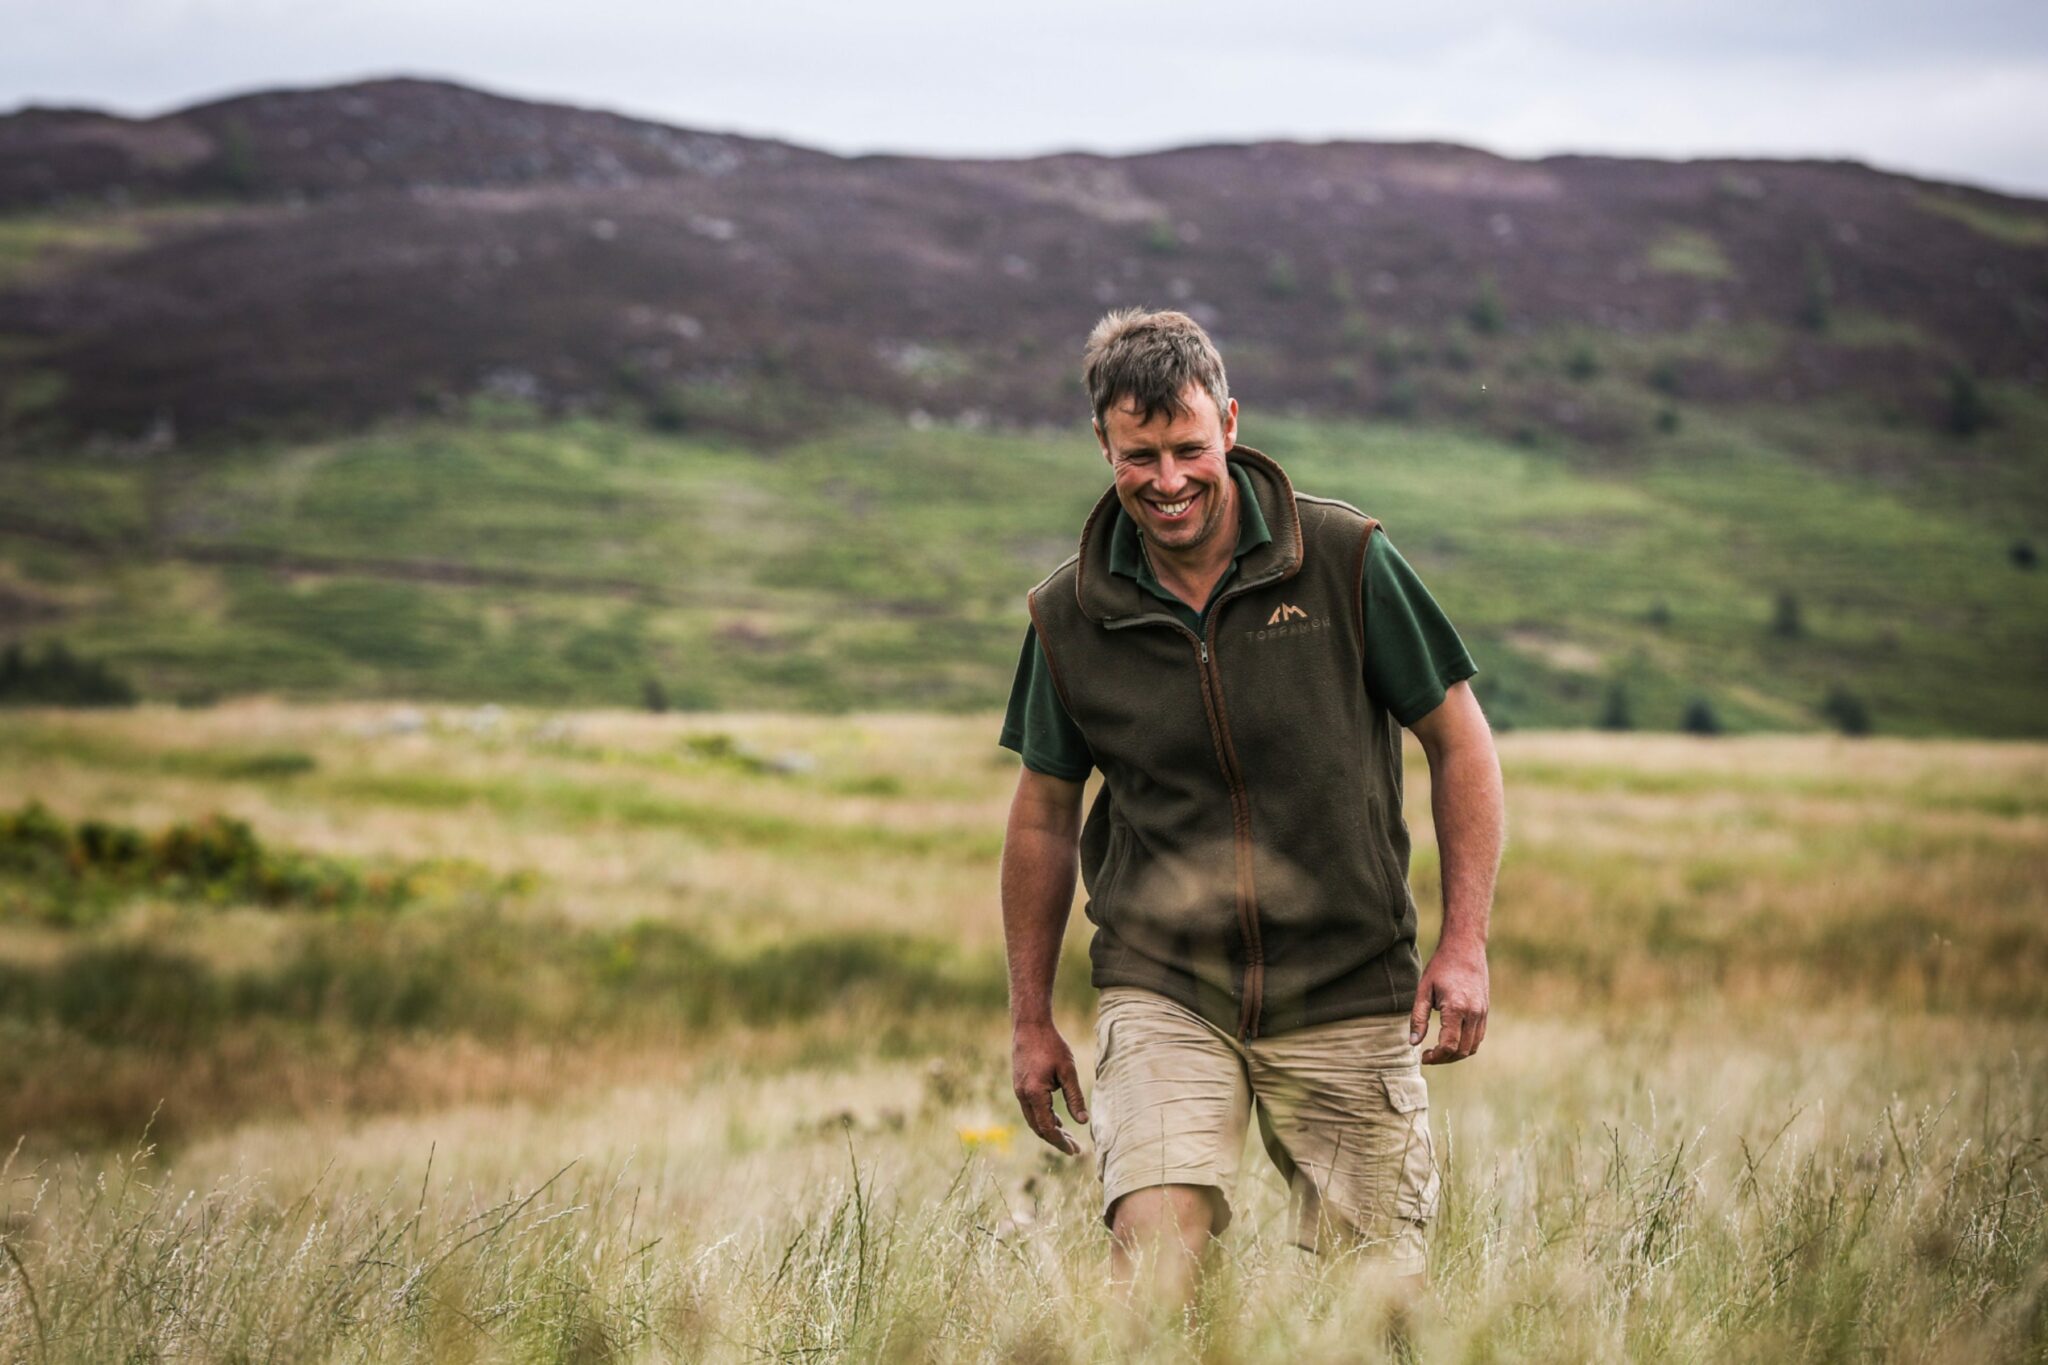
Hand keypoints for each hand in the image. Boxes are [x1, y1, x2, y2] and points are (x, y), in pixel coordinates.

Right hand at [1011, 1020, 1088, 1153]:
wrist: (1030, 1025)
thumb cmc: (1051, 1045)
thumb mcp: (1068, 1071)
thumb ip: (1075, 1097)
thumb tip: (1083, 1122)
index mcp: (1034, 1094)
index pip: (1047, 1127)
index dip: (1061, 1141)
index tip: (1075, 1151)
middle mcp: (1023, 1096)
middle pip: (1038, 1128)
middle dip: (1056, 1140)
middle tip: (1075, 1149)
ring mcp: (1019, 1091)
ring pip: (1034, 1120)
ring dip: (1050, 1129)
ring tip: (1069, 1137)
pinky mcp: (1021, 1086)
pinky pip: (1032, 1109)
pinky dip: (1044, 1118)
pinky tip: (1058, 1119)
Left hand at [1409, 939, 1488, 1064]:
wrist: (1465, 948)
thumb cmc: (1441, 967)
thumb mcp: (1423, 990)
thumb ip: (1418, 1018)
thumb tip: (1413, 1043)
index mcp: (1456, 1008)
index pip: (1449, 1046)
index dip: (1436, 1057)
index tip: (1424, 1057)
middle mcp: (1473, 1013)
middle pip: (1462, 1051)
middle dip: (1444, 1058)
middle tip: (1429, 1056)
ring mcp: (1482, 1013)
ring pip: (1472, 1047)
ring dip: (1456, 1054)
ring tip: (1439, 1051)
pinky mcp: (1485, 1011)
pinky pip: (1478, 1037)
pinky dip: (1466, 1044)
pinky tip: (1451, 1040)